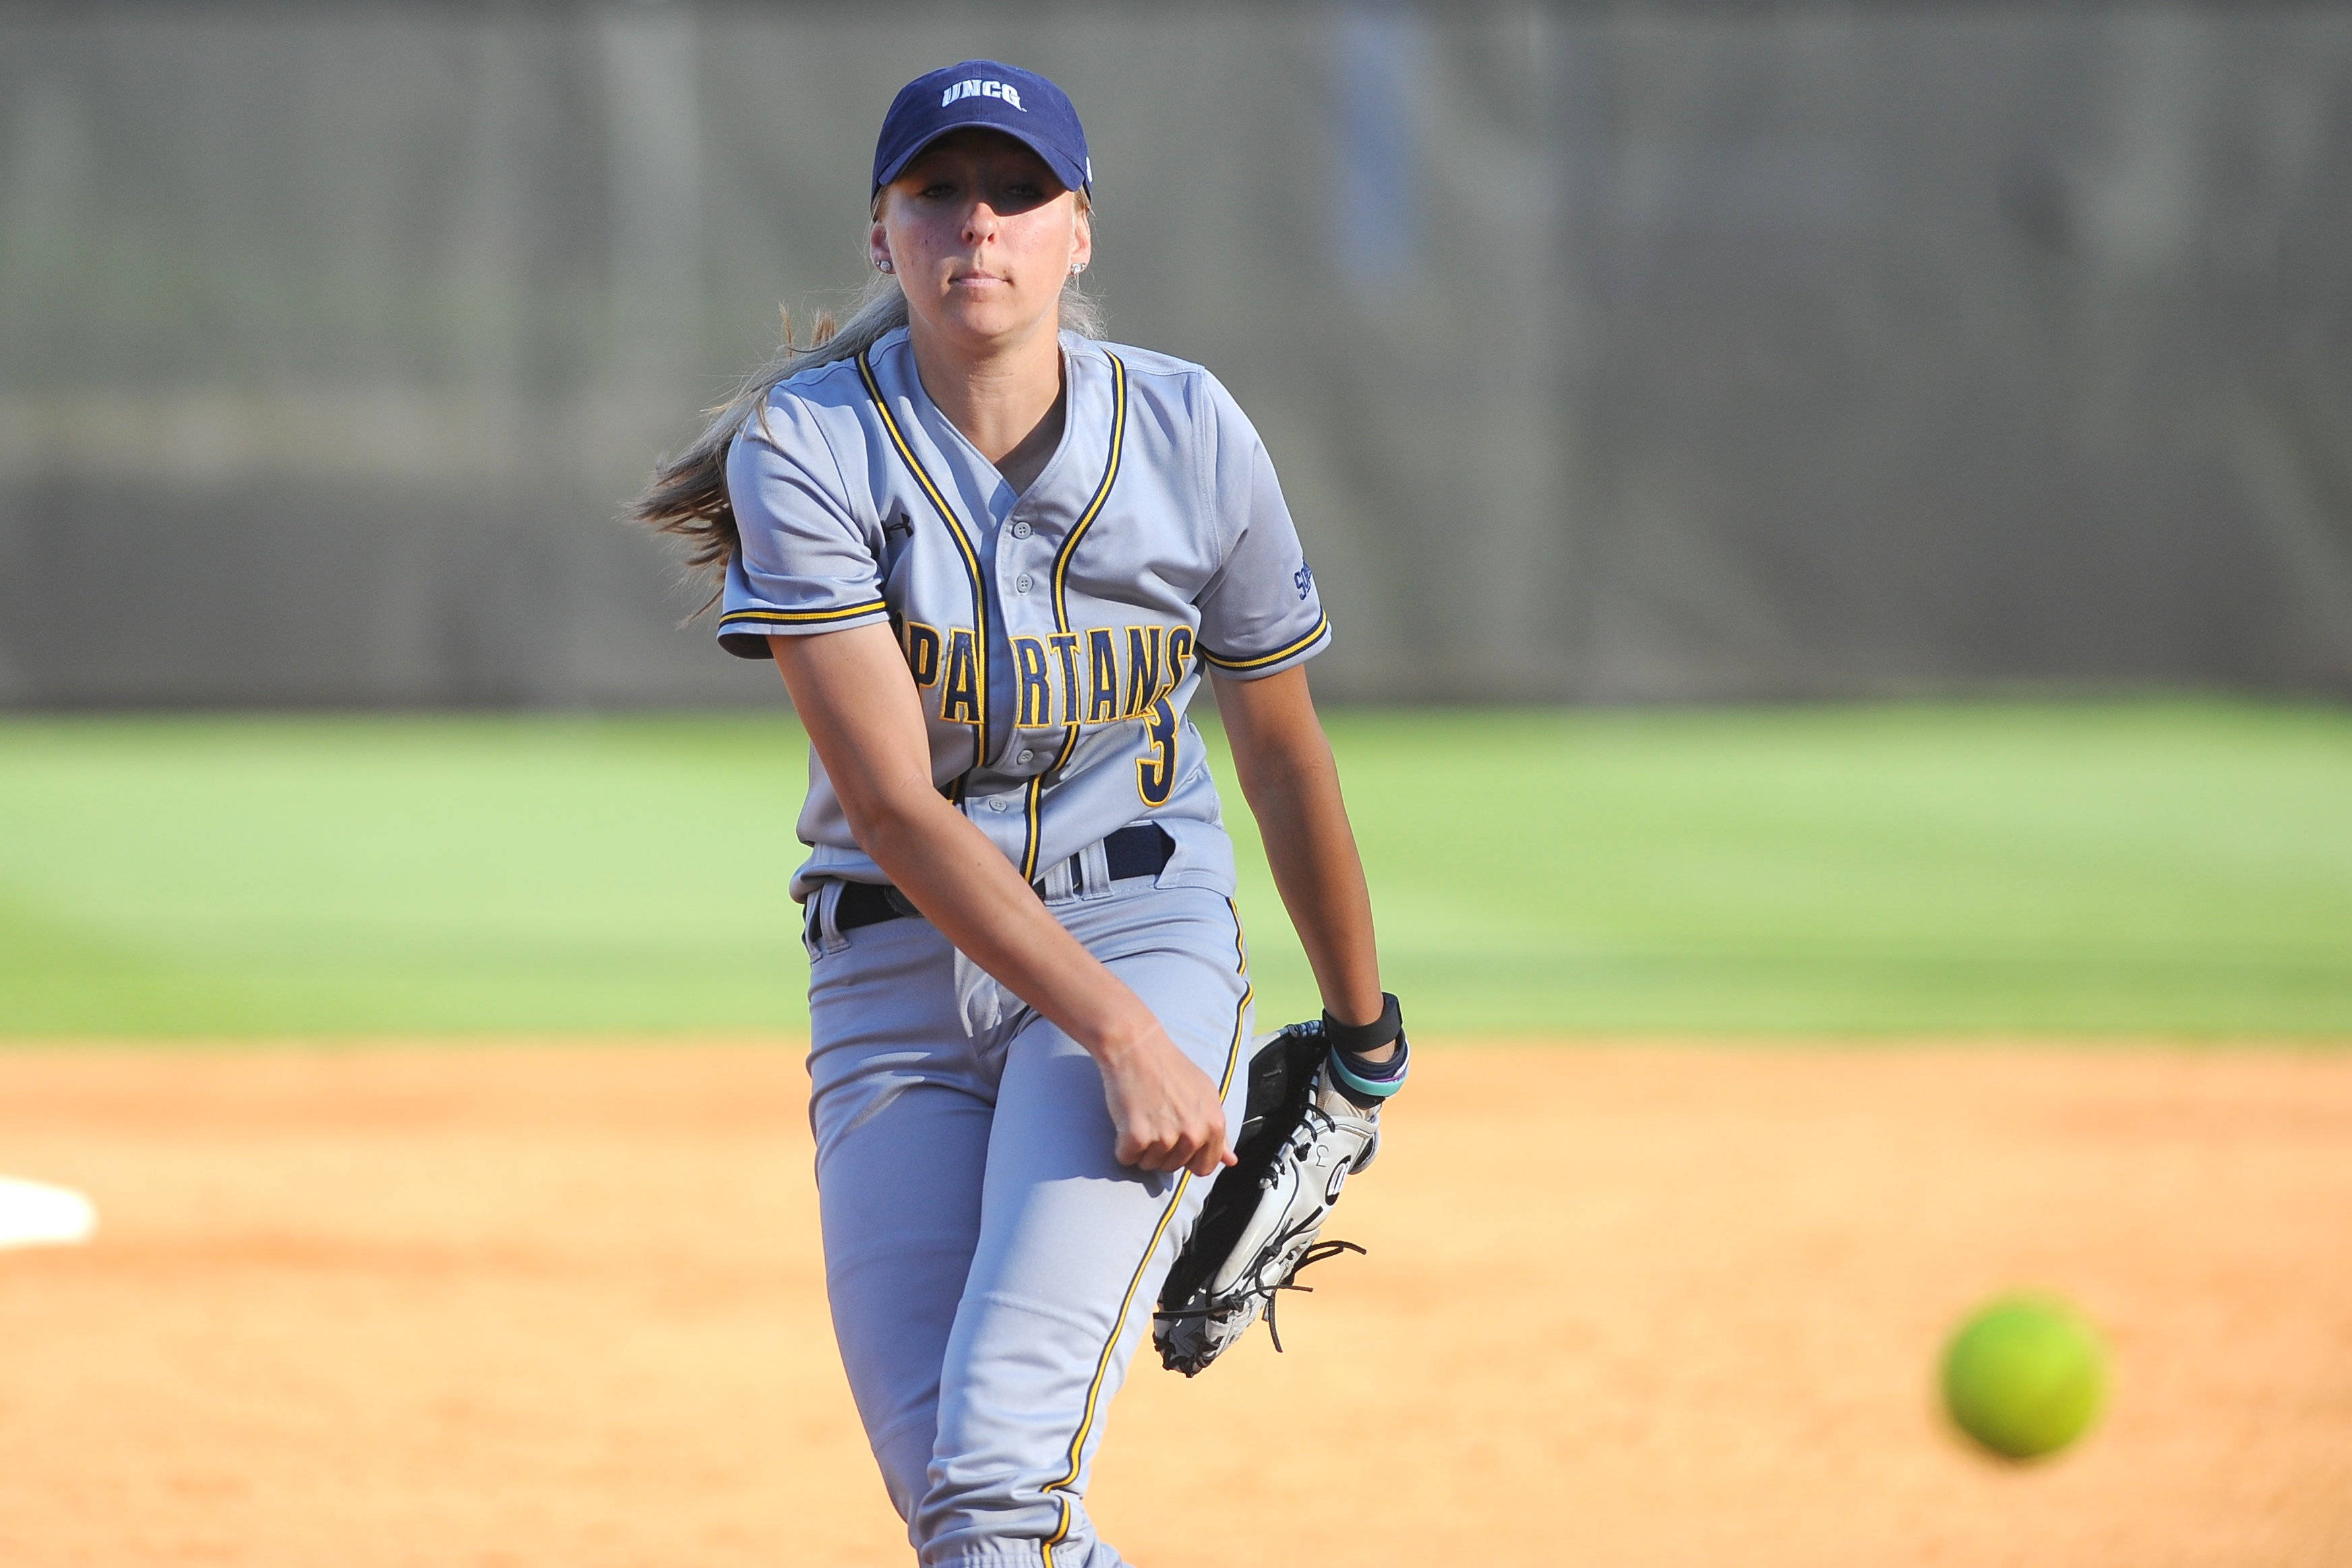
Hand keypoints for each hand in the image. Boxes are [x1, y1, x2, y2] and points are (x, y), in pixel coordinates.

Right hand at [1095, 1026, 1235, 1176]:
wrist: (1137, 1047)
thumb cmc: (1171, 1068)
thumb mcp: (1206, 1095)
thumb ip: (1218, 1131)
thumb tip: (1231, 1161)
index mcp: (1214, 1126)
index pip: (1204, 1167)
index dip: (1188, 1157)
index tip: (1176, 1139)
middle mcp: (1193, 1135)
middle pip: (1173, 1167)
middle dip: (1162, 1151)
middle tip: (1155, 1119)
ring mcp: (1165, 1137)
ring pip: (1149, 1165)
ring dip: (1142, 1149)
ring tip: (1142, 1117)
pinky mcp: (1137, 1137)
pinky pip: (1126, 1158)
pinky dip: (1122, 1146)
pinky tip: (1127, 1120)